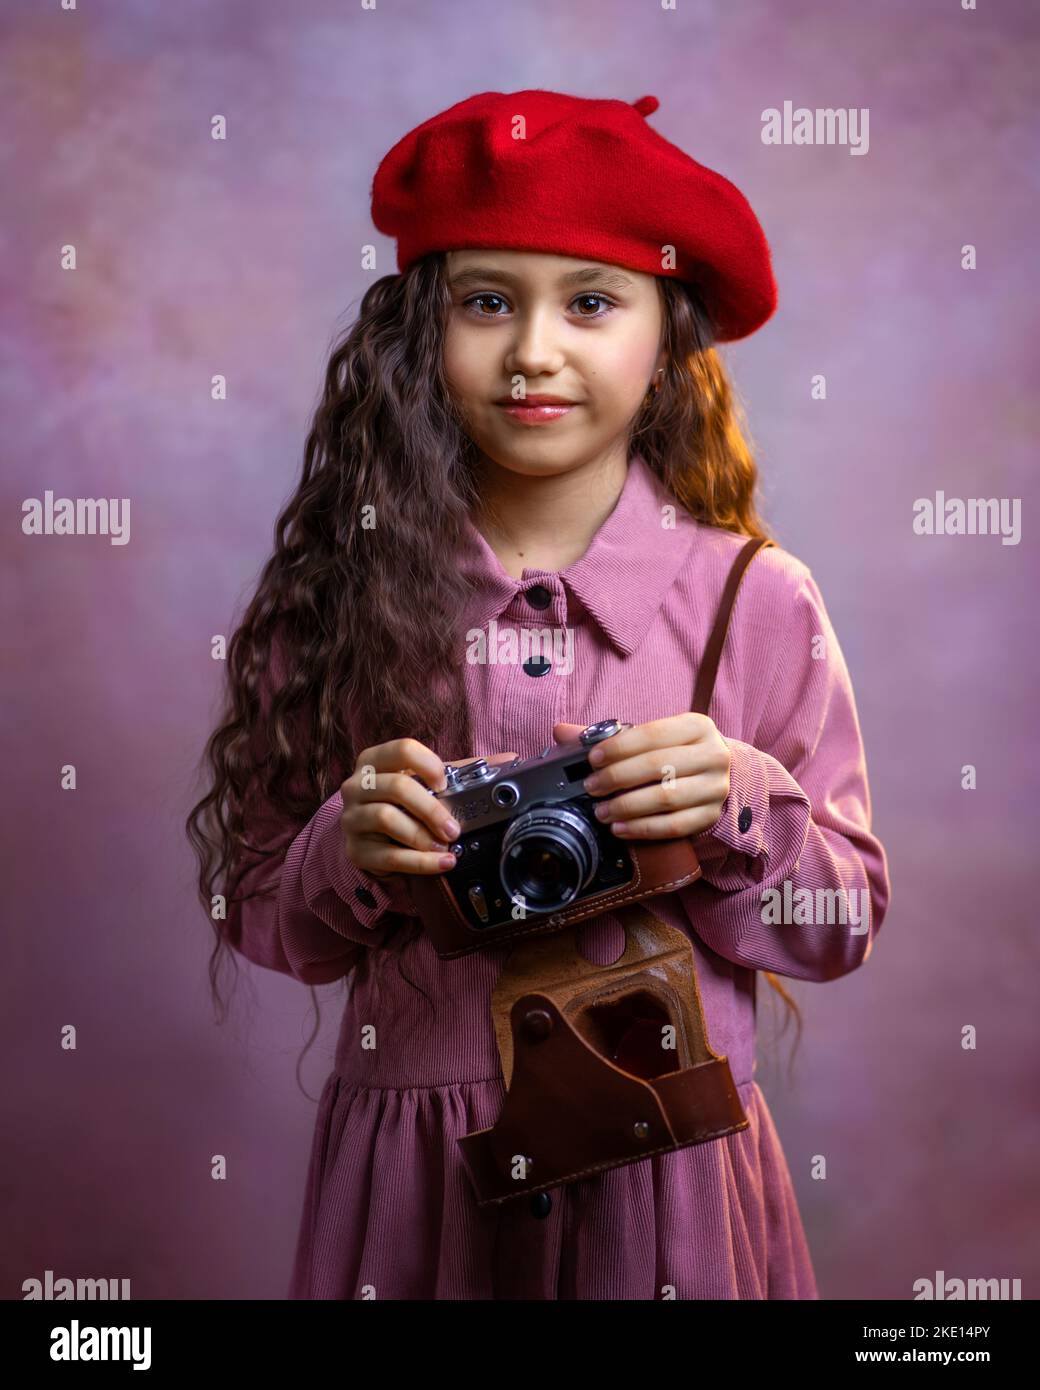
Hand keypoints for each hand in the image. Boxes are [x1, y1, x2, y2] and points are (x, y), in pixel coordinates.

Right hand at [340, 738, 517, 876]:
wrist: (374, 838)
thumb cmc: (402, 804)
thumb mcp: (427, 784)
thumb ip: (462, 771)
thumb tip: (507, 761)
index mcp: (374, 761)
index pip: (401, 750)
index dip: (428, 765)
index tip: (444, 782)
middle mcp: (357, 786)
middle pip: (396, 787)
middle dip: (431, 808)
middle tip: (454, 827)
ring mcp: (352, 818)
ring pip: (387, 819)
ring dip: (423, 835)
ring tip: (445, 845)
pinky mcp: (356, 851)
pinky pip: (389, 857)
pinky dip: (420, 862)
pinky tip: (441, 862)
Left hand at [552, 715, 730, 839]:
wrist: (716, 774)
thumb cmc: (675, 751)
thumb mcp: (650, 737)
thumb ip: (608, 736)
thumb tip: (561, 731)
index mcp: (697, 726)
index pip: (653, 734)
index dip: (619, 747)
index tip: (592, 759)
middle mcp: (713, 755)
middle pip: (659, 766)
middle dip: (618, 777)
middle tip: (591, 787)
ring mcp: (715, 787)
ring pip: (666, 798)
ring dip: (627, 806)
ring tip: (601, 811)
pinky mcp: (711, 815)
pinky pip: (673, 826)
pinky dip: (642, 828)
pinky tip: (619, 828)